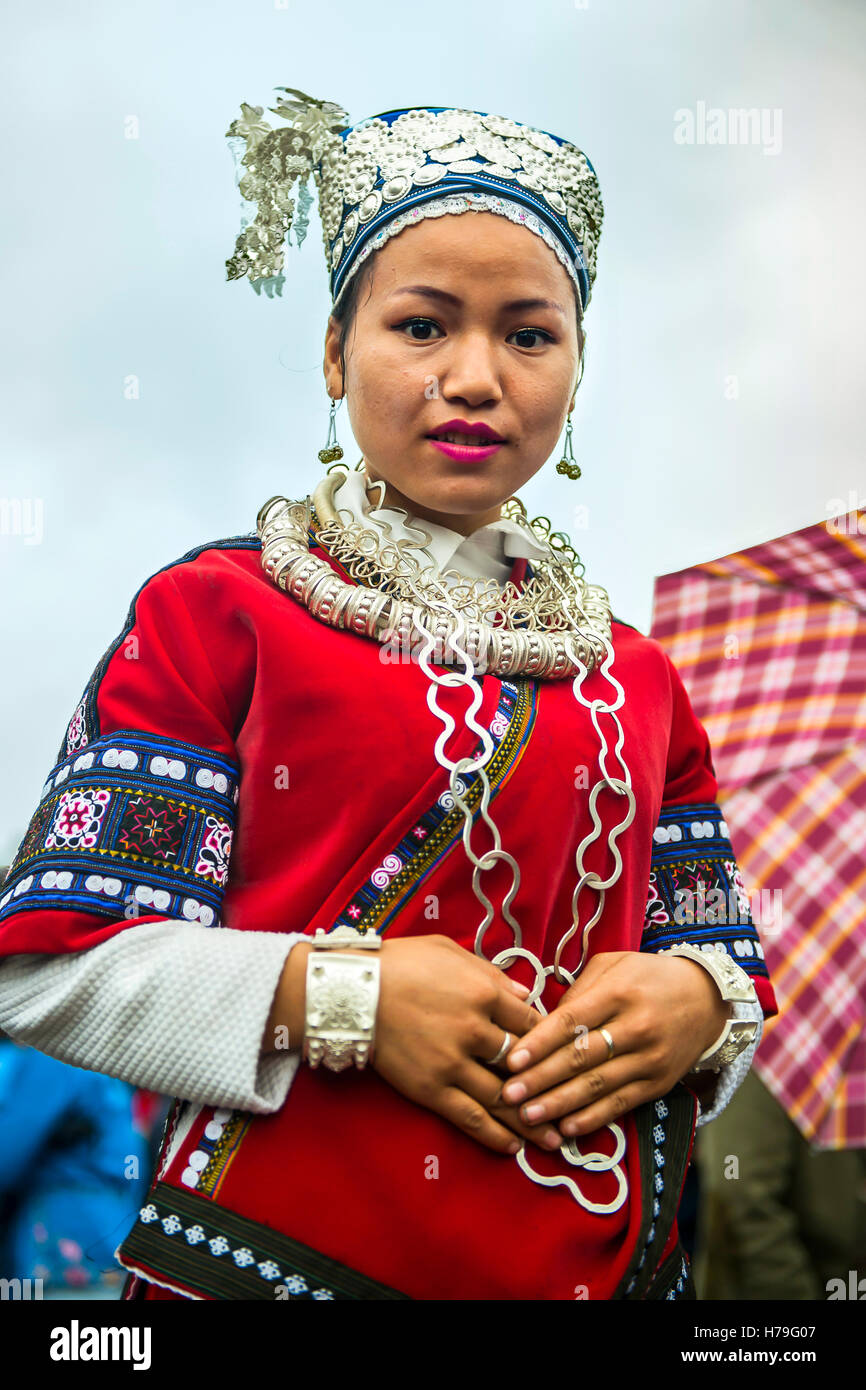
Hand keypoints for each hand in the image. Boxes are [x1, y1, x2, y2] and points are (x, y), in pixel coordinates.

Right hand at [372, 935, 565, 1155]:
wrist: (352, 990)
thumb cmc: (401, 962)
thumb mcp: (450, 951)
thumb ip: (492, 974)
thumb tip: (526, 995)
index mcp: (485, 993)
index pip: (532, 1022)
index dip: (551, 1039)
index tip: (564, 1054)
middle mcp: (476, 1030)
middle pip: (524, 1063)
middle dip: (551, 1085)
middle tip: (573, 1102)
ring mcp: (454, 1063)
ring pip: (504, 1098)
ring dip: (532, 1121)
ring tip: (555, 1139)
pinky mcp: (432, 1089)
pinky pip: (470, 1117)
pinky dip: (494, 1135)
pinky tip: (514, 1147)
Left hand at [496, 950, 730, 1136]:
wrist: (707, 997)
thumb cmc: (648, 977)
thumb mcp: (613, 964)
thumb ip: (578, 990)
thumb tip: (543, 1020)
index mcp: (618, 993)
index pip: (571, 1021)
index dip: (539, 1043)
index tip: (511, 1060)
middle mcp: (635, 1027)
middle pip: (580, 1058)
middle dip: (540, 1080)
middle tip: (507, 1095)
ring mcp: (649, 1059)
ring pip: (597, 1086)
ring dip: (559, 1105)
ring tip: (528, 1117)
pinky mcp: (659, 1083)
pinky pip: (621, 1104)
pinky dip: (593, 1118)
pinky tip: (566, 1128)